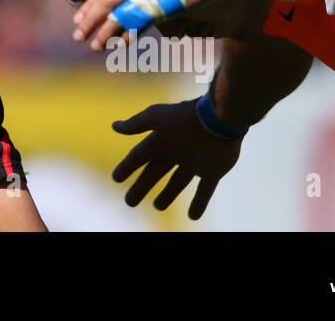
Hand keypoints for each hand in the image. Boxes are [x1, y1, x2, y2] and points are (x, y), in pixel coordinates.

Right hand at [111, 99, 241, 218]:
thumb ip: (136, 124)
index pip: (140, 155)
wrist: (219, 120)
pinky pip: (205, 190)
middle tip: (129, 202)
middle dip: (142, 186)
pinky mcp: (213, 171)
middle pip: (155, 172)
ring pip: (177, 182)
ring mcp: (195, 161)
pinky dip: (200, 203)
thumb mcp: (156, 117)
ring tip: (157, 207)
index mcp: (162, 139)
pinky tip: (193, 216)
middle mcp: (177, 151)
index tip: (116, 178)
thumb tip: (114, 126)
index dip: (127, 166)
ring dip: (167, 195)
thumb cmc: (185, 117)